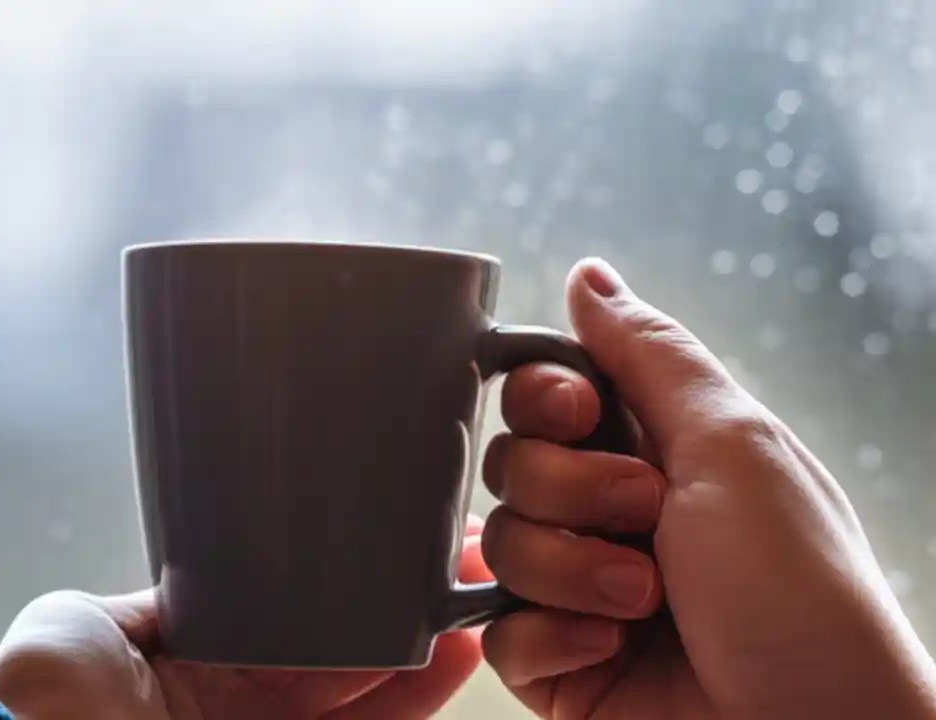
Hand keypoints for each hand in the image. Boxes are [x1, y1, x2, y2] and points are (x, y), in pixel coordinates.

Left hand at [0, 517, 492, 718]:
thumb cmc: (53, 711)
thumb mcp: (70, 631)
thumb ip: (131, 601)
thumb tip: (180, 568)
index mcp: (191, 668)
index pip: (283, 622)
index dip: (339, 589)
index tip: (389, 551)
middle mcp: (238, 712)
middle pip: (340, 658)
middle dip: (401, 615)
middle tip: (453, 569)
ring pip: (369, 701)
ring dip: (424, 655)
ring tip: (468, 607)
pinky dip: (413, 704)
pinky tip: (450, 659)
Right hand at [481, 258, 935, 718]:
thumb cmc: (801, 589)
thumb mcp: (736, 445)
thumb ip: (650, 353)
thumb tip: (589, 274)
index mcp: (657, 449)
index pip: (547, 392)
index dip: (544, 397)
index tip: (580, 413)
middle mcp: (612, 514)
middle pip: (512, 464)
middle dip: (573, 492)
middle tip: (648, 520)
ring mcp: (580, 591)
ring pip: (500, 545)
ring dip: (571, 571)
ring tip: (643, 603)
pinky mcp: (557, 663)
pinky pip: (497, 631)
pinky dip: (551, 638)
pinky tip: (611, 648)